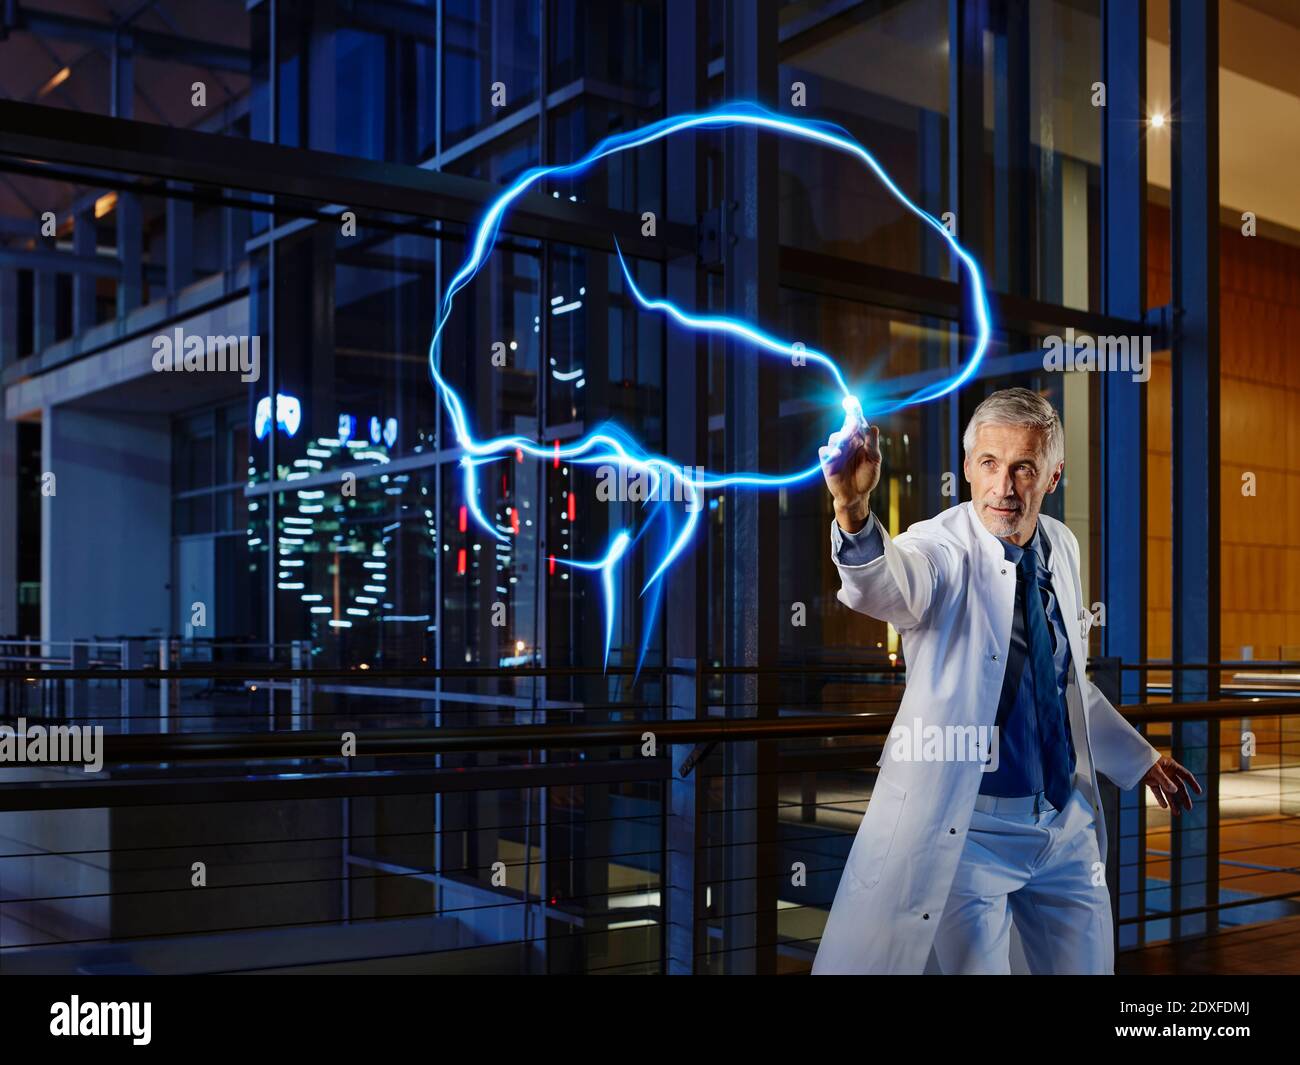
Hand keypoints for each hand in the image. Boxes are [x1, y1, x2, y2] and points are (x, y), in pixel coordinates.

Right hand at [819, 400, 880, 532]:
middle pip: (845, 428)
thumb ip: (872, 444)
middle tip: (854, 423)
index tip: (852, 402)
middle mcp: (847, 443)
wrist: (857, 495)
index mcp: (859, 440)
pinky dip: (830, 451)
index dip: (854, 412)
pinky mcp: (827, 461)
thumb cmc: (867, 477)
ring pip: (834, 437)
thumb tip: (873, 427)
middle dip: (849, 425)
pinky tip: (838, 455)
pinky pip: (824, 451)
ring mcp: (837, 451)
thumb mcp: (874, 460)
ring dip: (841, 439)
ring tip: (847, 445)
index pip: (856, 423)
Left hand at [1141, 755, 1201, 815]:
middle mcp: (1167, 772)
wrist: (1130, 759)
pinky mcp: (1151, 782)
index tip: (1199, 792)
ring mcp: (1159, 778)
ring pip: (1168, 792)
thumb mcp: (1155, 770)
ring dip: (1173, 802)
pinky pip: (1157, 792)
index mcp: (1171, 766)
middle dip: (1184, 797)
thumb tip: (1175, 791)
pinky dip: (1160, 799)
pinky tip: (1164, 806)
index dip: (1193, 784)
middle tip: (1189, 808)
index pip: (1186, 775)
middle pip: (1179, 787)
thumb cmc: (1144, 761)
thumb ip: (1165, 780)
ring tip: (1177, 813)